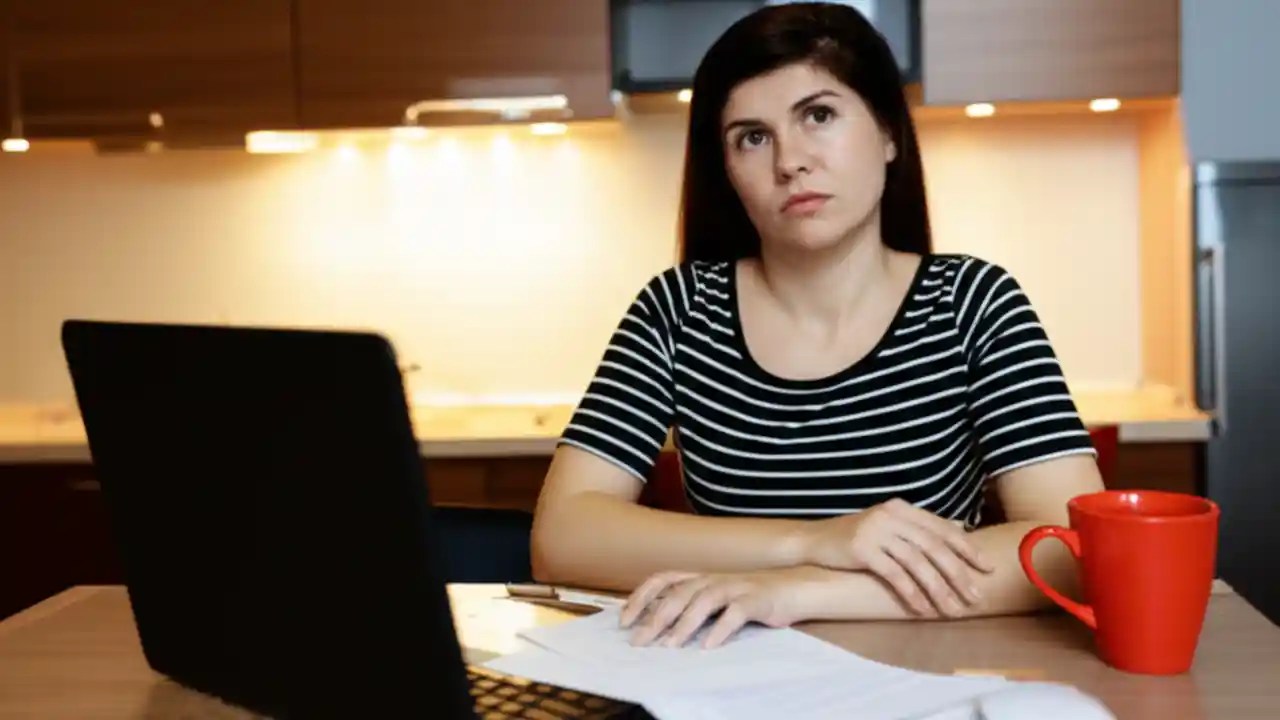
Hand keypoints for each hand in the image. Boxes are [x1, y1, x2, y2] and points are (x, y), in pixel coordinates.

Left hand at [618, 568, 815, 648]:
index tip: (624, 618)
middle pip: (679, 593)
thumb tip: (658, 625)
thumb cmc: (753, 596)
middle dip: (656, 617)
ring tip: (670, 645)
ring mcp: (737, 587)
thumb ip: (692, 605)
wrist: (798, 587)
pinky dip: (721, 629)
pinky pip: (736, 613)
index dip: (641, 596)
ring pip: (704, 600)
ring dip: (684, 624)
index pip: (664, 579)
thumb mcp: (719, 597)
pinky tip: (709, 646)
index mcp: (702, 578)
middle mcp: (715, 579)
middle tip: (640, 641)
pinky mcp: (758, 600)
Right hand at [800, 499, 994, 616]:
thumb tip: (959, 529)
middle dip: (958, 574)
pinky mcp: (862, 550)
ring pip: (918, 564)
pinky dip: (912, 594)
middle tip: (976, 597)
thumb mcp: (890, 525)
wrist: (814, 541)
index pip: (942, 529)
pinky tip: (923, 610)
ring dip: (939, 590)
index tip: (988, 568)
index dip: (967, 549)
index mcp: (902, 508)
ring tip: (953, 610)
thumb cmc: (856, 536)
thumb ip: (921, 528)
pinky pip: (895, 575)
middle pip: (934, 547)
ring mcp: (876, 531)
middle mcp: (891, 516)